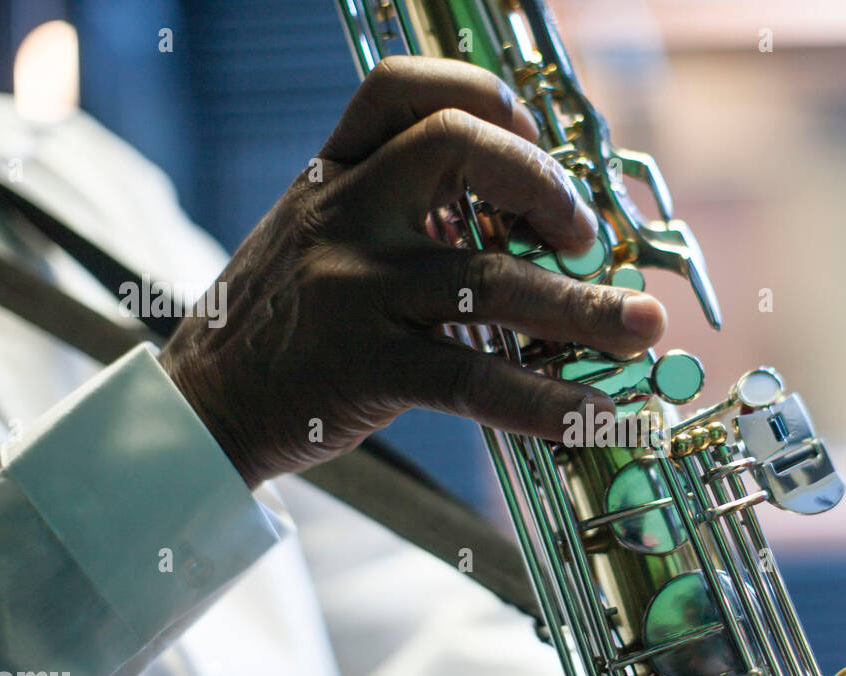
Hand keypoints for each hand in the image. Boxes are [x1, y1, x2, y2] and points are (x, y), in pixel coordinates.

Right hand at [159, 57, 665, 487]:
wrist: (201, 404)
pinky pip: (474, 377)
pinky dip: (546, 401)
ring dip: (584, 307)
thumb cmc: (281, 321)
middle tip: (587, 237)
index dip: (485, 98)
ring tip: (643, 330)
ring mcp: (355, 290)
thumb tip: (520, 223)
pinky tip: (595, 417)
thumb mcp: (318, 237)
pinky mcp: (367, 366)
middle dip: (545, 185)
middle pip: (458, 151)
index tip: (533, 137)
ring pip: (489, 279)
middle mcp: (345, 215)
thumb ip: (395, 211)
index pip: (403, 89)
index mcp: (335, 175)